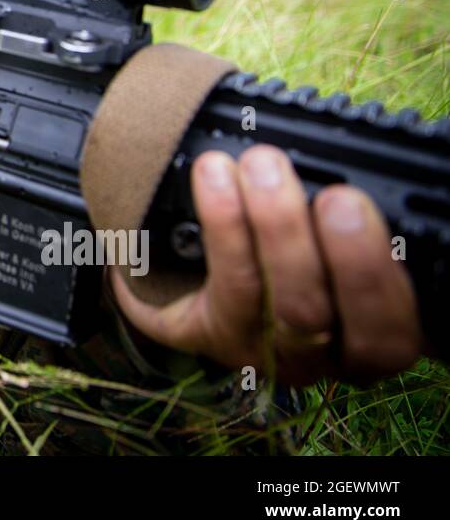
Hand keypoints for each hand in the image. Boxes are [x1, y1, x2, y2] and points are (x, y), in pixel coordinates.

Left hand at [112, 146, 423, 384]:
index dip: (363, 264)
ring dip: (227, 229)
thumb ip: (363, 224)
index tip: (342, 197)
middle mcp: (315, 354)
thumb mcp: (374, 255)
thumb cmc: (341, 269)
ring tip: (215, 170)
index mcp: (374, 337)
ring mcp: (254, 349)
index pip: (382, 322)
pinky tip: (138, 230)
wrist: (288, 310)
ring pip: (242, 299)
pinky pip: (174, 315)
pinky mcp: (202, 339)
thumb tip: (346, 165)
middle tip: (265, 164)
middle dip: (282, 230)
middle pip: (302, 310)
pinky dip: (157, 267)